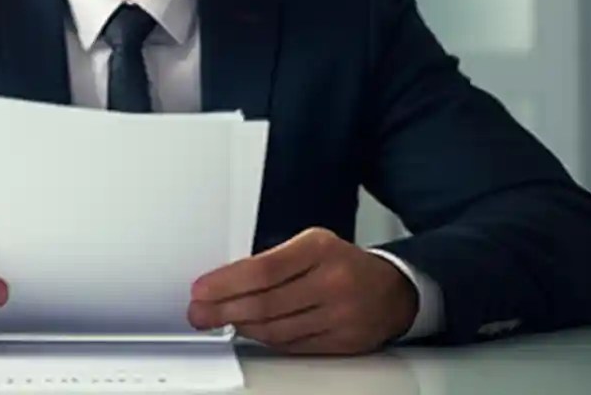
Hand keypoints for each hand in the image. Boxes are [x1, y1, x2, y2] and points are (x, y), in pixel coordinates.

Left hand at [187, 227, 417, 354]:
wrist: (392, 290)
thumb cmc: (341, 263)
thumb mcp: (311, 244)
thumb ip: (272, 261)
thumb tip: (223, 282)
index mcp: (319, 249)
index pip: (262, 269)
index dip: (226, 283)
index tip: (201, 289)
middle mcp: (332, 282)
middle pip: (265, 303)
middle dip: (223, 310)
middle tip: (198, 313)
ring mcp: (340, 315)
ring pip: (275, 330)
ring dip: (240, 326)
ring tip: (219, 321)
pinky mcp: (342, 342)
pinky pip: (291, 346)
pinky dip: (265, 340)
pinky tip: (249, 331)